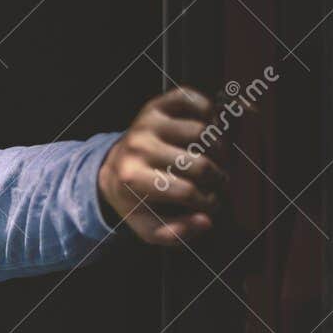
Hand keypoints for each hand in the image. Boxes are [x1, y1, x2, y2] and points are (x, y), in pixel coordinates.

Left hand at [97, 85, 229, 246]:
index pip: (186, 191)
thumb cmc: (136, 200)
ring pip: (202, 132)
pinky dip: (208, 111)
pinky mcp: (156, 105)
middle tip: (221, 183)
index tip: (213, 205)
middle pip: (199, 163)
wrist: (112, 170)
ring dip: (219, 149)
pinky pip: (192, 99)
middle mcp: (138, 146)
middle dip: (218, 178)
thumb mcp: (147, 227)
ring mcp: (146, 122)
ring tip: (217, 161)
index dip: (208, 201)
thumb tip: (206, 221)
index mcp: (133, 178)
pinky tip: (210, 132)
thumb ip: (175, 233)